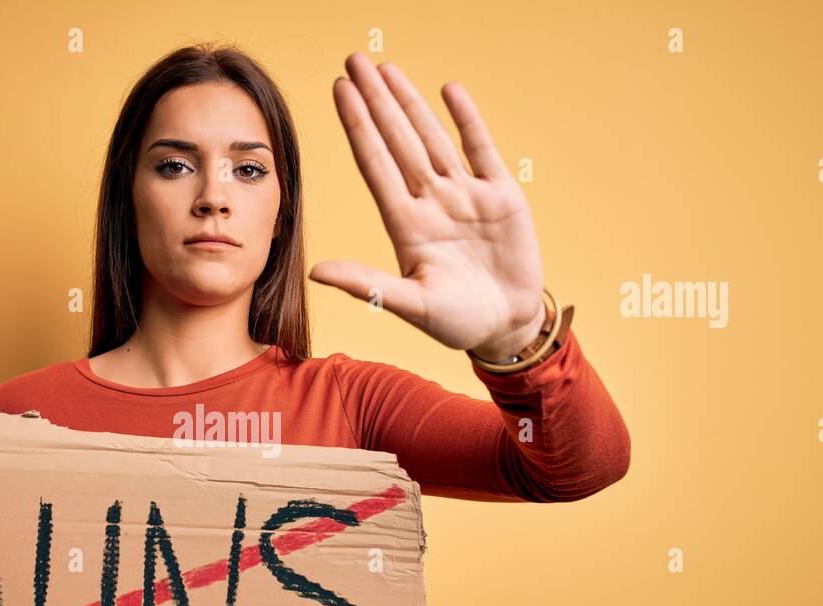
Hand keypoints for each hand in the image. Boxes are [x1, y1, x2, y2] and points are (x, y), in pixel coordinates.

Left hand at [310, 52, 545, 358]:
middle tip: (355, 60)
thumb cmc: (456, 322)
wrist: (507, 328)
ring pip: (432, 138)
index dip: (358, 126)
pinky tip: (449, 90)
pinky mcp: (501, 196)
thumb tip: (316, 271)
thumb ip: (366, 284)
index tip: (339, 91)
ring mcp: (465, 195)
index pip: (375, 164)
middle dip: (376, 101)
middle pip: (397, 140)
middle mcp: (431, 202)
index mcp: (405, 224)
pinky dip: (467, 120)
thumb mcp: (409, 304)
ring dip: (410, 103)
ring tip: (387, 69)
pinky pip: (481, 148)